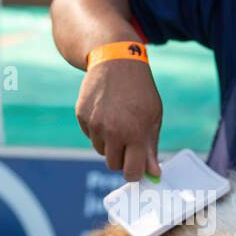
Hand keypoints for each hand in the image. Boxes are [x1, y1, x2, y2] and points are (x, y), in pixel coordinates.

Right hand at [75, 55, 161, 182]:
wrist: (116, 61)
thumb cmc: (140, 91)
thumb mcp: (153, 117)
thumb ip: (150, 148)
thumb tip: (153, 173)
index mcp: (135, 133)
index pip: (131, 172)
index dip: (135, 174)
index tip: (137, 169)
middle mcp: (112, 131)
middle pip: (113, 165)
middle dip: (122, 159)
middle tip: (129, 142)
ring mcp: (94, 124)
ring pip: (101, 150)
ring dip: (109, 143)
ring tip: (118, 121)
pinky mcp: (82, 116)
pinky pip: (90, 135)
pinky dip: (97, 130)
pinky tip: (106, 112)